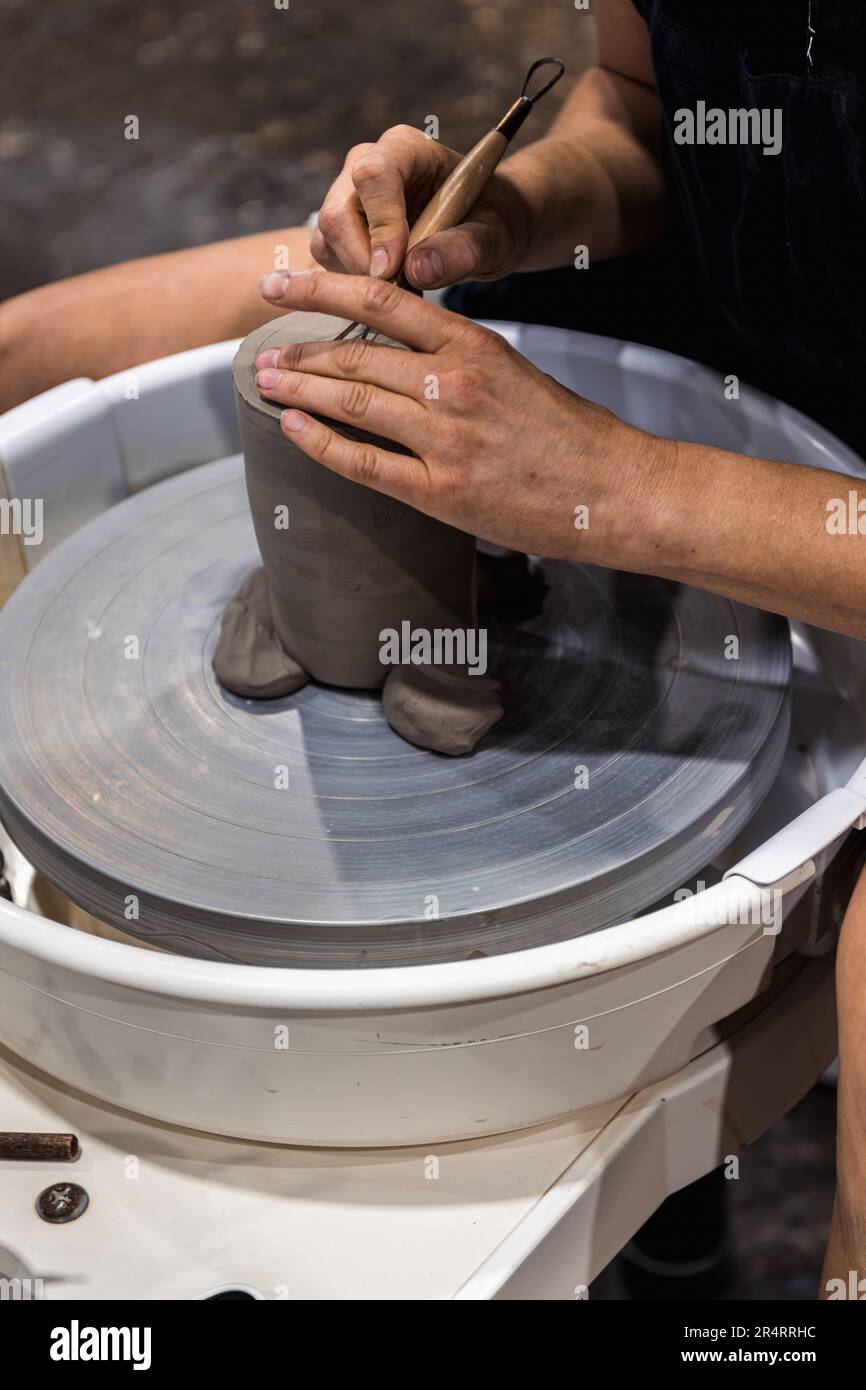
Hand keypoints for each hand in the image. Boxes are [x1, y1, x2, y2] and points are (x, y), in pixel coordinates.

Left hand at [253, 269, 657, 563]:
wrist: (612, 489)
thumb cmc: (568, 435)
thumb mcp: (514, 371)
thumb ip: (457, 359)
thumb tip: (401, 357)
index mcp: (473, 345)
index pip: (383, 301)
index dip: (322, 288)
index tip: (280, 284)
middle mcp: (454, 384)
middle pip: (355, 355)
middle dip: (298, 351)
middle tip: (261, 353)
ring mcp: (446, 438)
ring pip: (352, 402)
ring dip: (299, 391)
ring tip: (267, 384)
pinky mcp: (442, 490)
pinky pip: (365, 463)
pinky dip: (321, 444)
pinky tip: (293, 429)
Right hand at [309, 125, 532, 289]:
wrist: (483, 229)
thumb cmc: (491, 222)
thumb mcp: (494, 235)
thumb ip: (464, 248)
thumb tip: (416, 270)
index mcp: (406, 148)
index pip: (374, 176)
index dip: (380, 225)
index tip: (393, 269)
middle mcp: (366, 166)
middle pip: (337, 213)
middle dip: (363, 261)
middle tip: (401, 292)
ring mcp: (347, 198)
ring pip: (326, 241)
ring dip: (358, 277)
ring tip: (405, 290)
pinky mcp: (339, 232)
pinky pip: (328, 261)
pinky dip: (354, 284)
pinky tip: (390, 288)